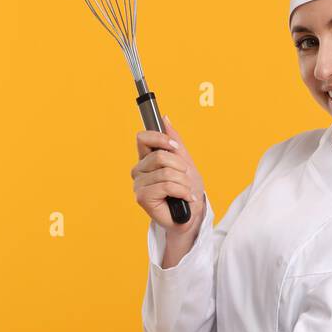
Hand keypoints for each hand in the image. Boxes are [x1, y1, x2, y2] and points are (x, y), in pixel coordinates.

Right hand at [132, 115, 204, 229]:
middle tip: (186, 178)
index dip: (160, 138)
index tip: (175, 147)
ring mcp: (139, 184)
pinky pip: (166, 186)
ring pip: (166, 172)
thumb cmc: (187, 189)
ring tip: (186, 191)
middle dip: (181, 166)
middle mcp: (139, 170)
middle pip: (160, 155)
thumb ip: (174, 141)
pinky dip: (182, 191)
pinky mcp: (142, 198)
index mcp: (147, 159)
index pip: (143, 138)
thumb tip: (164, 119)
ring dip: (184, 182)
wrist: (192, 212)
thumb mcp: (185, 161)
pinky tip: (185, 198)